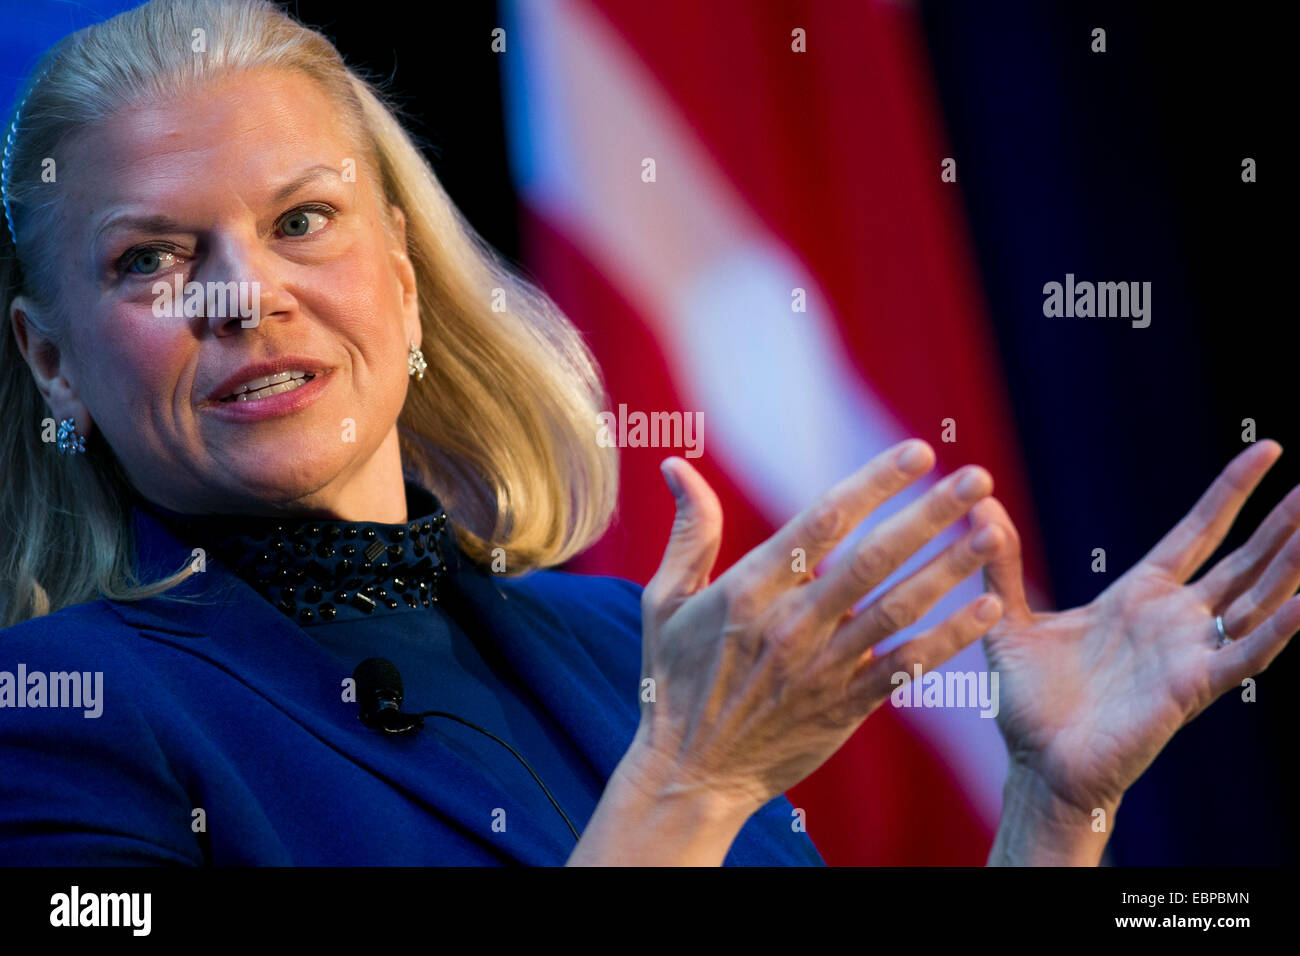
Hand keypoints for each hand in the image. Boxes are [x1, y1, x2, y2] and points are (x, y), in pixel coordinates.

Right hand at [624, 439, 1009, 815]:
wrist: (690, 775)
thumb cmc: (675, 681)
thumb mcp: (665, 602)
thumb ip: (689, 532)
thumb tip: (674, 465)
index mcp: (749, 589)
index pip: (823, 521)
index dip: (875, 483)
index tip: (919, 452)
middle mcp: (791, 623)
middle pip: (873, 557)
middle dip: (931, 514)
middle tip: (978, 477)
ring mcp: (822, 667)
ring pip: (898, 608)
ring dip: (952, 568)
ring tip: (996, 531)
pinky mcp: (845, 706)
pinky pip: (906, 667)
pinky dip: (949, 638)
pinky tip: (987, 608)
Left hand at [977, 440, 1299, 822]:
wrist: (1038, 766)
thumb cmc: (1030, 703)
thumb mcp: (1010, 620)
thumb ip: (1001, 563)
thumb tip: (980, 502)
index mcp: (1139, 596)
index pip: (1198, 531)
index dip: (1231, 492)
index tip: (1266, 450)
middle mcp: (1175, 619)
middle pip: (1243, 561)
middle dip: (1281, 523)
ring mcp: (1189, 652)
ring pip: (1258, 599)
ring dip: (1292, 565)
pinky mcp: (1193, 687)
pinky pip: (1247, 653)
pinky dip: (1281, 627)